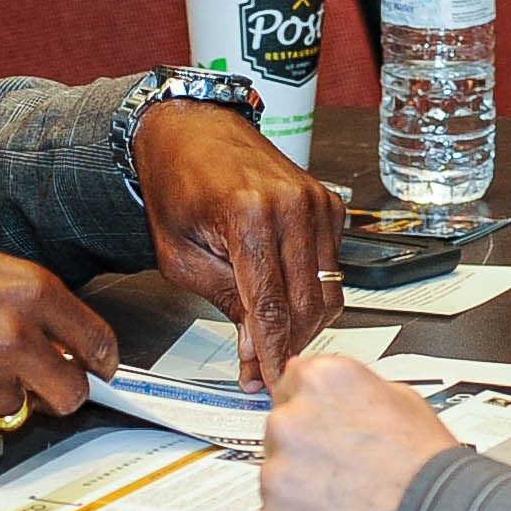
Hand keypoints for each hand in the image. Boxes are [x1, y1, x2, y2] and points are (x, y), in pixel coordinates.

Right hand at [0, 225, 115, 429]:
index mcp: (28, 290)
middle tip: (34, 381)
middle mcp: (16, 337)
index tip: (96, 367)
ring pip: (18, 408)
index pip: (97, 342)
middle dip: (56, 390)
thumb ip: (16, 296)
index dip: (99, 360)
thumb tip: (46, 326)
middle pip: (71, 392)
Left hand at [132, 99, 347, 384]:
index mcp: (250, 216)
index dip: (270, 352)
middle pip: (307, 304)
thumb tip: (254, 347)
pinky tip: (286, 302)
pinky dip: (313, 292)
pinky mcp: (329, 205)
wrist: (191, 130)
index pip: (271, 306)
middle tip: (266, 370)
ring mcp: (317, 203)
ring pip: (328, 290)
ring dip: (304, 324)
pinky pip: (332, 267)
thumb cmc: (178, 182)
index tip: (266, 379)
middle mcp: (292, 206)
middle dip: (288, 345)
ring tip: (274, 341)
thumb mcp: (181, 255)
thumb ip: (224, 302)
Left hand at [257, 354, 452, 510]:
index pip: (291, 387)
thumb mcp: (406, 402)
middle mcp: (290, 424)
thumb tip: (329, 391)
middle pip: (280, 439)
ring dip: (302, 501)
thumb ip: (353, 392)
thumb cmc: (433, 474)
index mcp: (321, 383)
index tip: (329, 436)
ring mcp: (277, 480)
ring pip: (278, 488)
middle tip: (348, 480)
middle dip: (306, 459)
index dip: (315, 417)